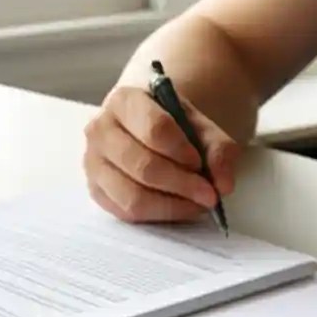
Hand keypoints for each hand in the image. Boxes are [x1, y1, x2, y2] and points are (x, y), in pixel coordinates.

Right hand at [83, 86, 239, 222]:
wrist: (145, 128)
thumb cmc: (172, 125)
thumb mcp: (200, 126)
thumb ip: (218, 149)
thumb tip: (223, 184)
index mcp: (125, 101)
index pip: (155, 129)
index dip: (182, 151)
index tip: (200, 162)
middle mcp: (101, 130)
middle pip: (143, 166)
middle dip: (182, 184)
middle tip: (209, 194)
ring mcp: (93, 162)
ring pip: (132, 196)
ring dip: (172, 206)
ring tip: (197, 203)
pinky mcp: (96, 190)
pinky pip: (126, 212)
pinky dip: (158, 215)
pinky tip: (178, 208)